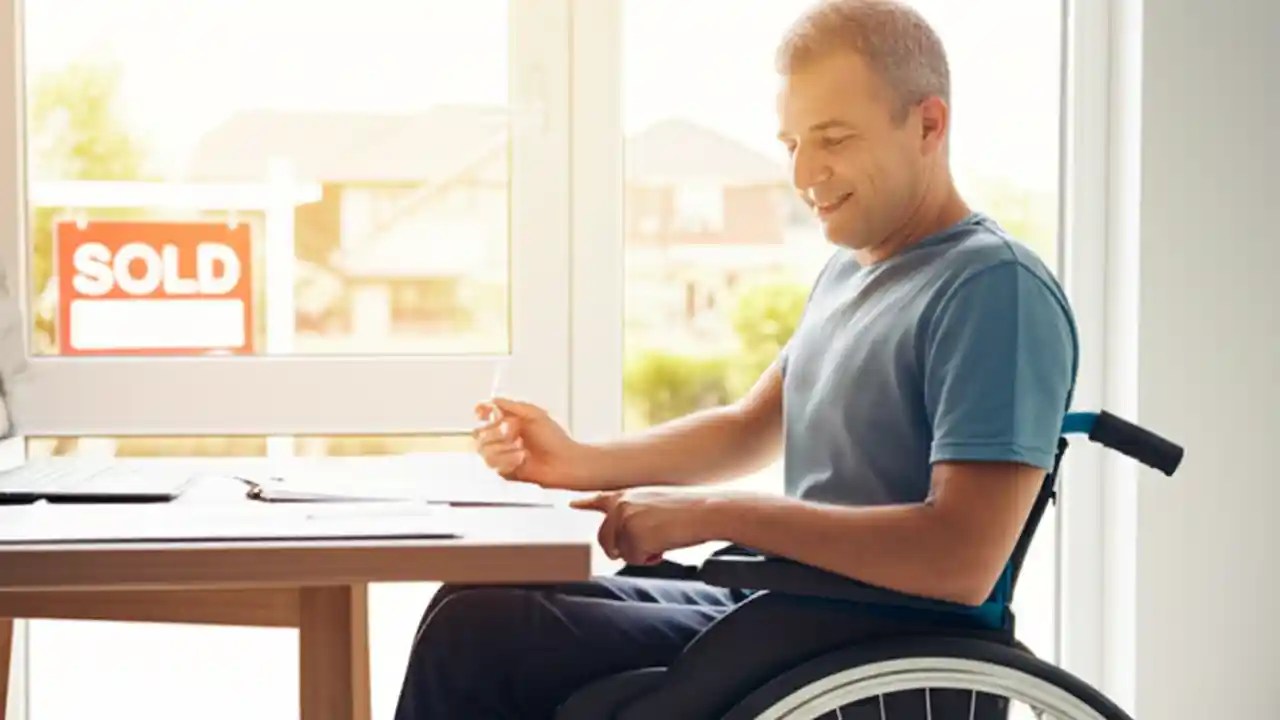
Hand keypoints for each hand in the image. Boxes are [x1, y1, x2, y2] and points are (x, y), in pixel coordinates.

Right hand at [472, 397, 594, 489]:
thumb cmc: (554, 439)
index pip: (485, 415)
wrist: (563, 463)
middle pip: (479, 433)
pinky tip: (522, 460)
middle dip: (495, 432)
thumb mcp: (534, 414)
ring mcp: (504, 455)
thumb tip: (492, 400)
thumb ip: (511, 406)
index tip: (483, 414)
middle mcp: (504, 438)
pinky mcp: (506, 471)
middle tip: (512, 433)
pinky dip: (509, 461)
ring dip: (504, 449)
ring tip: (522, 450)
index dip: (481, 413)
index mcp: (510, 421)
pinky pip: (494, 465)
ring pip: (484, 451)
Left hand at [569, 490, 718, 564]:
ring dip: (641, 552)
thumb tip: (620, 535)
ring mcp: (624, 521)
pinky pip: (635, 560)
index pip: (597, 500)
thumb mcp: (652, 502)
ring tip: (662, 538)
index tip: (573, 504)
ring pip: (621, 553)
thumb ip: (632, 512)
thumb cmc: (688, 509)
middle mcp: (618, 505)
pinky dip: (651, 558)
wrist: (707, 510)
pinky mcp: (633, 537)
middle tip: (651, 543)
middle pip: (605, 540)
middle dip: (624, 548)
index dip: (584, 504)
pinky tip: (665, 544)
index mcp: (624, 494)